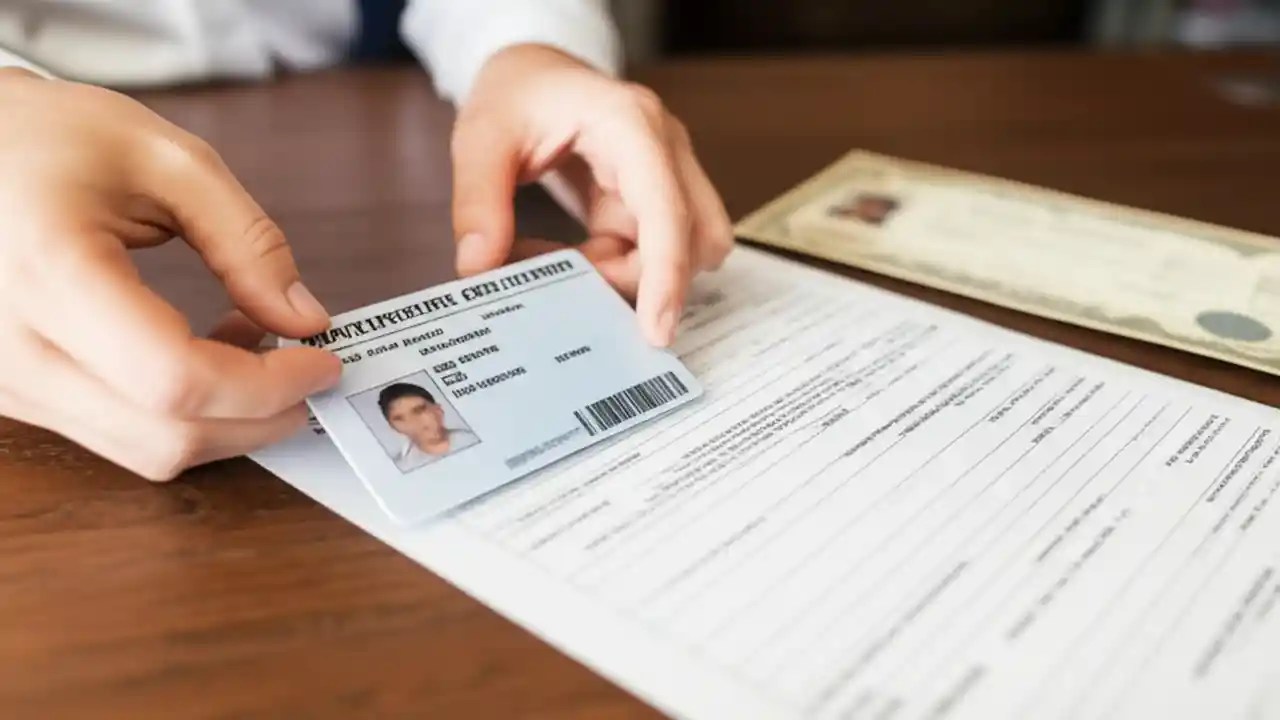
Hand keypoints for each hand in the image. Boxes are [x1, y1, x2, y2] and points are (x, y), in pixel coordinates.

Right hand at [0, 69, 340, 479]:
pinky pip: (115, 433)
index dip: (267, 386)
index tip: (323, 360)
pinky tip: (200, 353)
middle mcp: (11, 348)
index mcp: (48, 273)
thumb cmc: (48, 139)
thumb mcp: (167, 161)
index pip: (177, 382)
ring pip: (143, 450)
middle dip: (260, 417)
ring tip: (252, 342)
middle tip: (307, 370)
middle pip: (166, 437)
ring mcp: (4, 382)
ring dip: (222, 418)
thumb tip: (305, 320)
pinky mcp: (12, 395)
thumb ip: (247, 242)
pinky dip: (179, 414)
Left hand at [450, 45, 733, 346]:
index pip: (667, 209)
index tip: (655, 327)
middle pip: (693, 240)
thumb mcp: (481, 138)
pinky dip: (615, 265)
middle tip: (574, 277)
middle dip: (640, 278)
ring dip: (630, 273)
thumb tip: (479, 266)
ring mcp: (669, 173)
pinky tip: (572, 253)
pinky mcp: (657, 198)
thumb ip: (479, 201)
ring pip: (683, 251)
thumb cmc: (517, 92)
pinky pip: (653, 251)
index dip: (666, 273)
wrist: (534, 71)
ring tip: (570, 259)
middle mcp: (666, 147)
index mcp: (631, 124)